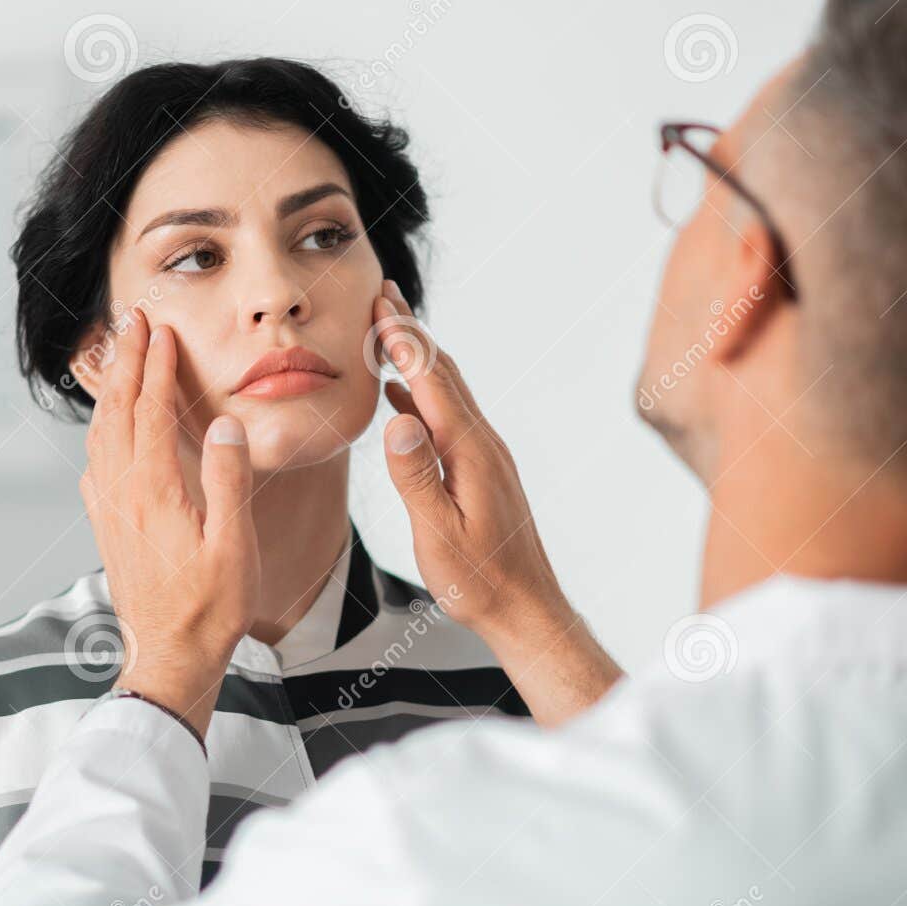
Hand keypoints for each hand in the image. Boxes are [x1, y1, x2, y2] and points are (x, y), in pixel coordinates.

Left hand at [79, 307, 258, 737]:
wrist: (169, 659)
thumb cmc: (211, 609)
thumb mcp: (235, 546)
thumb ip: (228, 481)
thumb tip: (223, 425)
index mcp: (154, 492)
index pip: (150, 412)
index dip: (156, 367)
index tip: (161, 331)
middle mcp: (122, 495)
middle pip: (116, 412)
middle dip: (125, 362)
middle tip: (132, 322)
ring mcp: (110, 512)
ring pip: (101, 435)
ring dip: (110, 391)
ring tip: (119, 358)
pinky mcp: (108, 529)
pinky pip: (96, 465)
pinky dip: (101, 431)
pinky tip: (106, 431)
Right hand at [373, 280, 621, 724]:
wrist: (526, 610)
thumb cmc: (480, 582)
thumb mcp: (438, 534)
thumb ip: (416, 476)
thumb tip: (396, 419)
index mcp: (470, 452)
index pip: (432, 381)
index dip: (405, 339)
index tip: (380, 303)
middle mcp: (483, 444)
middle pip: (444, 374)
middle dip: (412, 332)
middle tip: (383, 295)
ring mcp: (485, 456)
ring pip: (448, 393)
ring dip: (418, 359)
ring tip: (389, 333)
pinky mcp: (482, 472)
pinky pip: (448, 419)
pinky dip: (422, 396)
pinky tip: (401, 399)